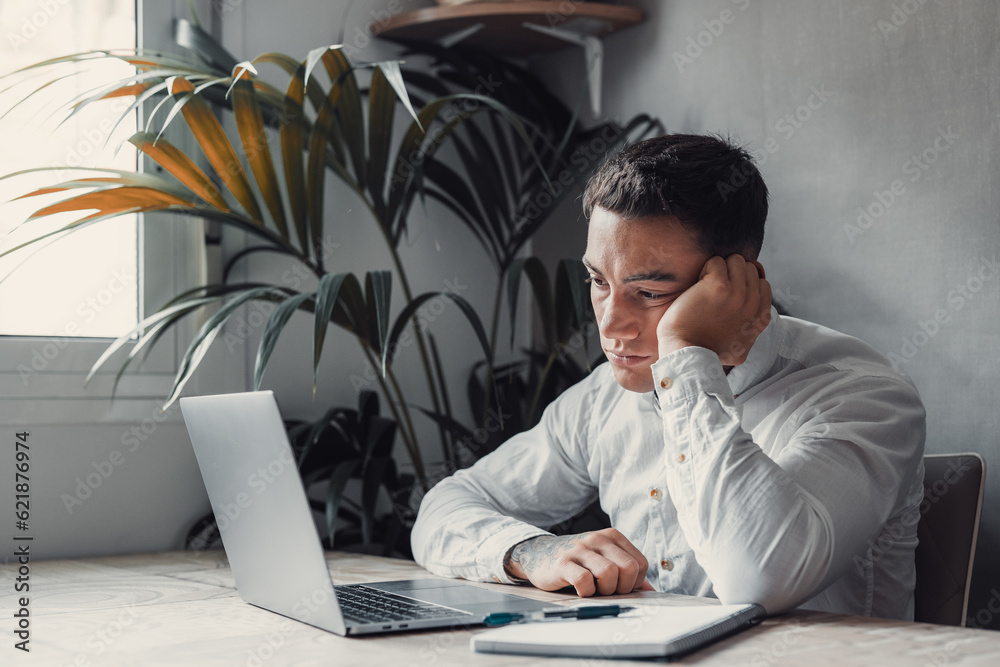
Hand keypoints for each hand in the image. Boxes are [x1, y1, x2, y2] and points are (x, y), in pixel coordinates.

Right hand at [503, 528, 654, 595]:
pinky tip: (579, 590)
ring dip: (604, 591)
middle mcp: (598, 539)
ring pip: (610, 574)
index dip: (634, 583)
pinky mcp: (563, 563)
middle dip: (622, 588)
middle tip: (607, 590)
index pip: (641, 564)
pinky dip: (586, 592)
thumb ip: (626, 573)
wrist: (538, 554)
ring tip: (593, 589)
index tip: (619, 586)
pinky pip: (584, 581)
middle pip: (629, 568)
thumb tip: (650, 592)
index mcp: (612, 537)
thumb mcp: (604, 560)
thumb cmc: (576, 562)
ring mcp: (580, 549)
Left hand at [656, 255, 771, 364]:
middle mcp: (753, 304)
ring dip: (720, 269)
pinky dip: (705, 269)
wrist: (686, 352)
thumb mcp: (742, 347)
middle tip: (715, 291)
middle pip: (750, 269)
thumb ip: (751, 328)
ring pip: (736, 261)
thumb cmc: (707, 351)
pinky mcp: (718, 285)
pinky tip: (697, 286)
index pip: (763, 284)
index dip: (745, 284)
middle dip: (732, 274)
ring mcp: (738, 293)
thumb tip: (757, 301)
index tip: (728, 294)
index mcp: (761, 318)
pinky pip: (716, 262)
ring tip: (706, 287)